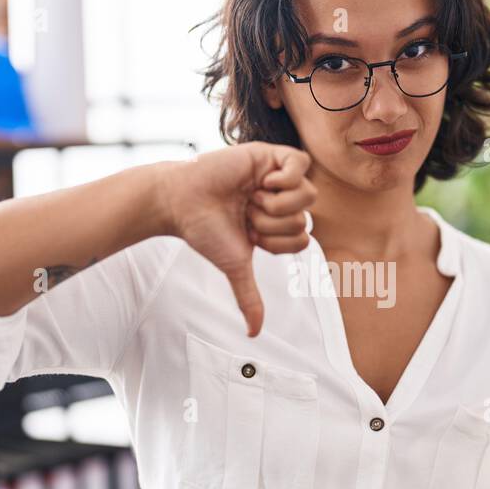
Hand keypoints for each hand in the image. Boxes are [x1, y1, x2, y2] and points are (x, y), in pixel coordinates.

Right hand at [158, 142, 316, 336]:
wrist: (180, 204)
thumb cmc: (204, 231)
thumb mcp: (235, 266)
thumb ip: (249, 296)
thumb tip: (254, 333)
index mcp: (276, 222)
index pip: (303, 238)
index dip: (279, 242)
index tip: (251, 234)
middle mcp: (279, 199)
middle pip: (308, 218)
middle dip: (274, 225)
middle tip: (248, 215)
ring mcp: (276, 175)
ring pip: (309, 194)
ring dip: (278, 204)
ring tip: (253, 198)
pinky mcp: (268, 154)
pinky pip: (301, 163)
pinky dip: (286, 178)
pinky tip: (262, 181)